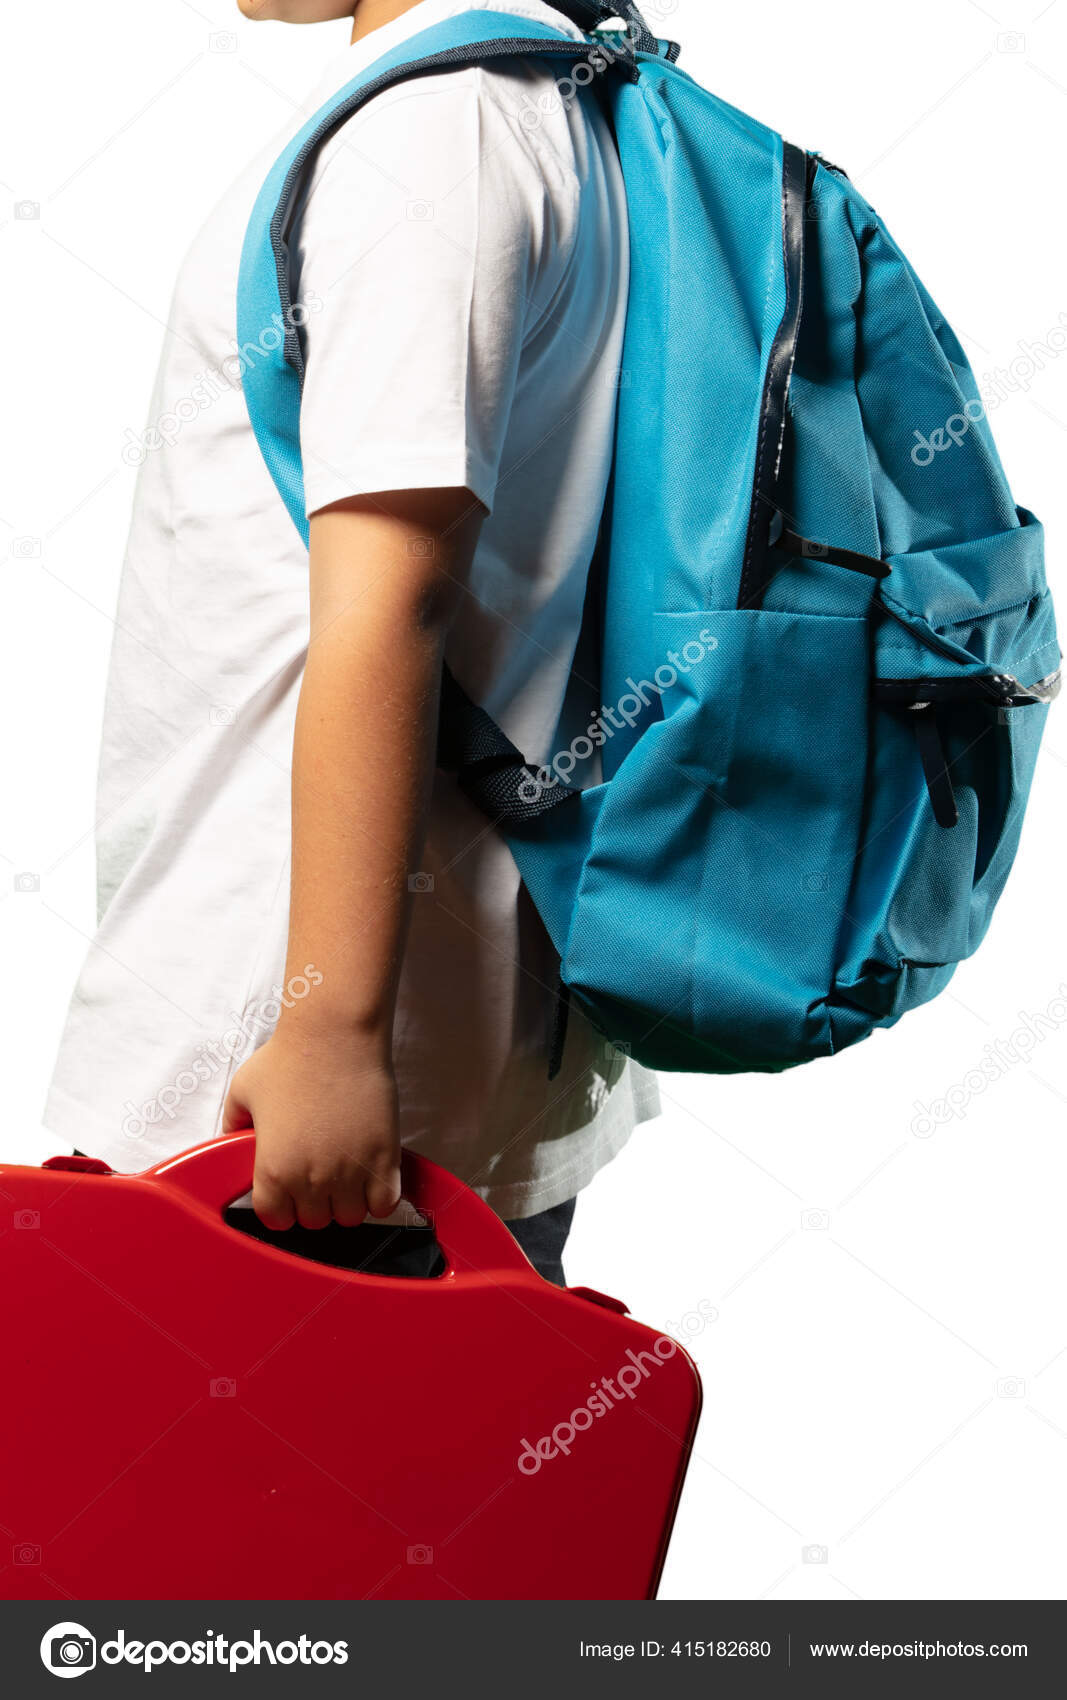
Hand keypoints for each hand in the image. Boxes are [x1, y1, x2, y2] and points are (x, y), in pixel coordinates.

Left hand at [222, 1026, 401, 1230]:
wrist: (334, 1035)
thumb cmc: (289, 1058)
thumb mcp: (244, 1090)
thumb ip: (233, 1123)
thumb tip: (232, 1139)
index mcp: (273, 1171)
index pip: (275, 1220)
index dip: (281, 1208)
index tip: (288, 1194)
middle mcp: (311, 1180)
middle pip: (314, 1221)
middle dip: (314, 1203)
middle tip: (317, 1175)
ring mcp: (350, 1172)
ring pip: (350, 1216)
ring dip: (347, 1201)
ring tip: (345, 1175)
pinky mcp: (384, 1159)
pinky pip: (385, 1203)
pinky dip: (379, 1197)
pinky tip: (371, 1176)